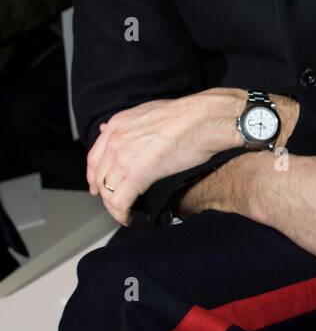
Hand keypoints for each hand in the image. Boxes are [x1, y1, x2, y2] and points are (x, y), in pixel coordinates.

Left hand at [88, 88, 292, 224]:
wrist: (206, 118)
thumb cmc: (190, 115)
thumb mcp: (154, 112)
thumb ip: (134, 124)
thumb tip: (120, 131)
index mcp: (119, 124)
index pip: (94, 156)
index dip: (94, 175)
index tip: (98, 186)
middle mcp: (116, 139)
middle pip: (99, 176)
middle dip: (104, 194)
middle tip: (113, 204)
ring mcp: (124, 156)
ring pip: (108, 191)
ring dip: (114, 207)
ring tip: (125, 214)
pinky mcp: (136, 174)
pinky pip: (119, 202)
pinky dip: (121, 214)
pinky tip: (129, 218)